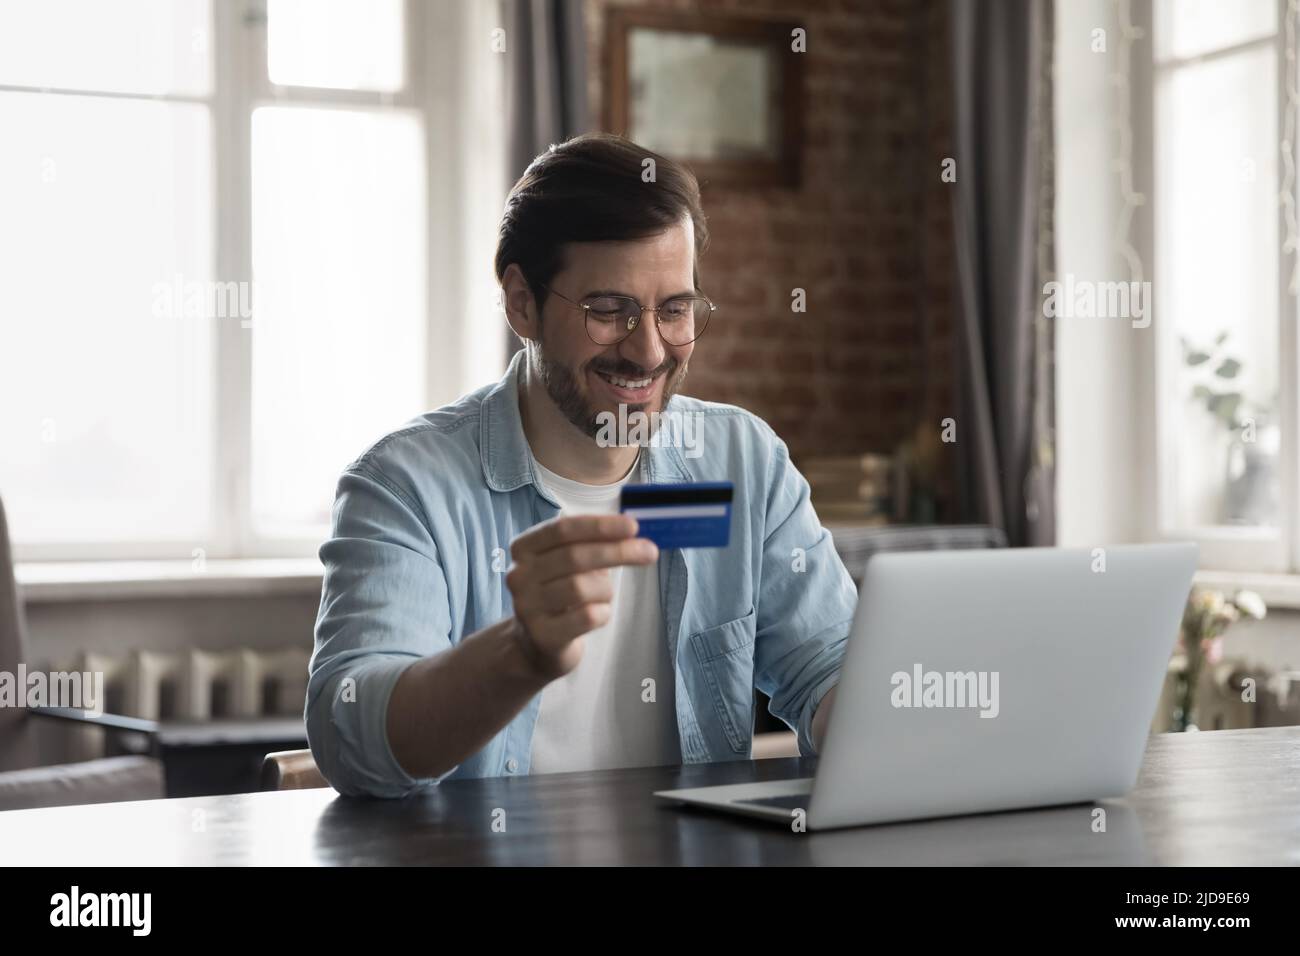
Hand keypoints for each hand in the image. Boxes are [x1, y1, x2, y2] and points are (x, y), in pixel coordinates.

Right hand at [505, 514, 657, 679]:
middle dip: (617, 551)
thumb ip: (594, 545)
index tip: (632, 526)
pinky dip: (603, 613)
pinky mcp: (542, 636)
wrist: (536, 644)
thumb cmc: (561, 595)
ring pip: (580, 588)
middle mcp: (518, 575)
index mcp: (524, 549)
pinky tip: (598, 614)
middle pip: (574, 557)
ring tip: (605, 595)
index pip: (562, 530)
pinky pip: (586, 617)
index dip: (599, 526)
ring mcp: (527, 607)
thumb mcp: (570, 564)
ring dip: (605, 590)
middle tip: (649, 552)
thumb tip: (633, 535)